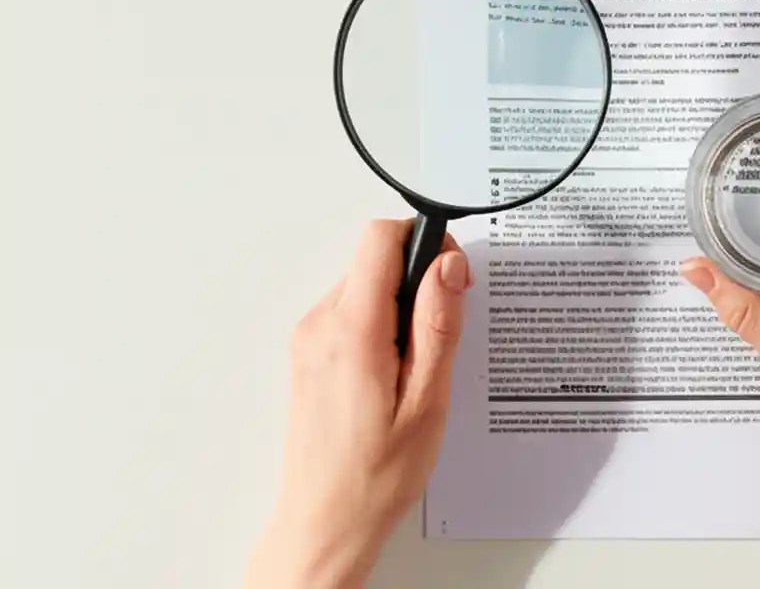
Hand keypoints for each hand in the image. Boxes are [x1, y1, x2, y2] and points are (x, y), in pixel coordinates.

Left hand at [247, 220, 471, 588]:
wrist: (326, 520)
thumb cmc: (378, 473)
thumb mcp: (428, 399)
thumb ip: (438, 324)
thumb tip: (448, 263)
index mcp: (353, 329)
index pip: (381, 238)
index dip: (424, 241)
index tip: (451, 275)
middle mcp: (321, 324)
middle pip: (374, 258)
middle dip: (417, 279)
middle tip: (442, 334)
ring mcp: (309, 338)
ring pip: (364, 285)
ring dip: (399, 306)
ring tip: (417, 367)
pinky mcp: (309, 354)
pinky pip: (350, 313)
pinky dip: (381, 325)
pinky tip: (395, 374)